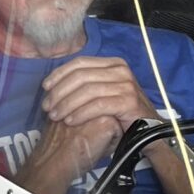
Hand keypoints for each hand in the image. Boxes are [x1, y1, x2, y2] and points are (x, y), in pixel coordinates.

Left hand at [35, 53, 155, 172]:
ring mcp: (126, 84)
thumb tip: (56, 83)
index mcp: (113, 64)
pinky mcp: (128, 101)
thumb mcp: (103, 93)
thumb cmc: (121, 113)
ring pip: (87, 91)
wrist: (148, 130)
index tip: (45, 87)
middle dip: (60, 91)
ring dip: (67, 104)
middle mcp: (121, 70)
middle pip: (81, 76)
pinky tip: (70, 121)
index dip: (60, 74)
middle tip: (47, 107)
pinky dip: (81, 113)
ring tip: (55, 116)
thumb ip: (86, 85)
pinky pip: (98, 105)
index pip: (80, 62)